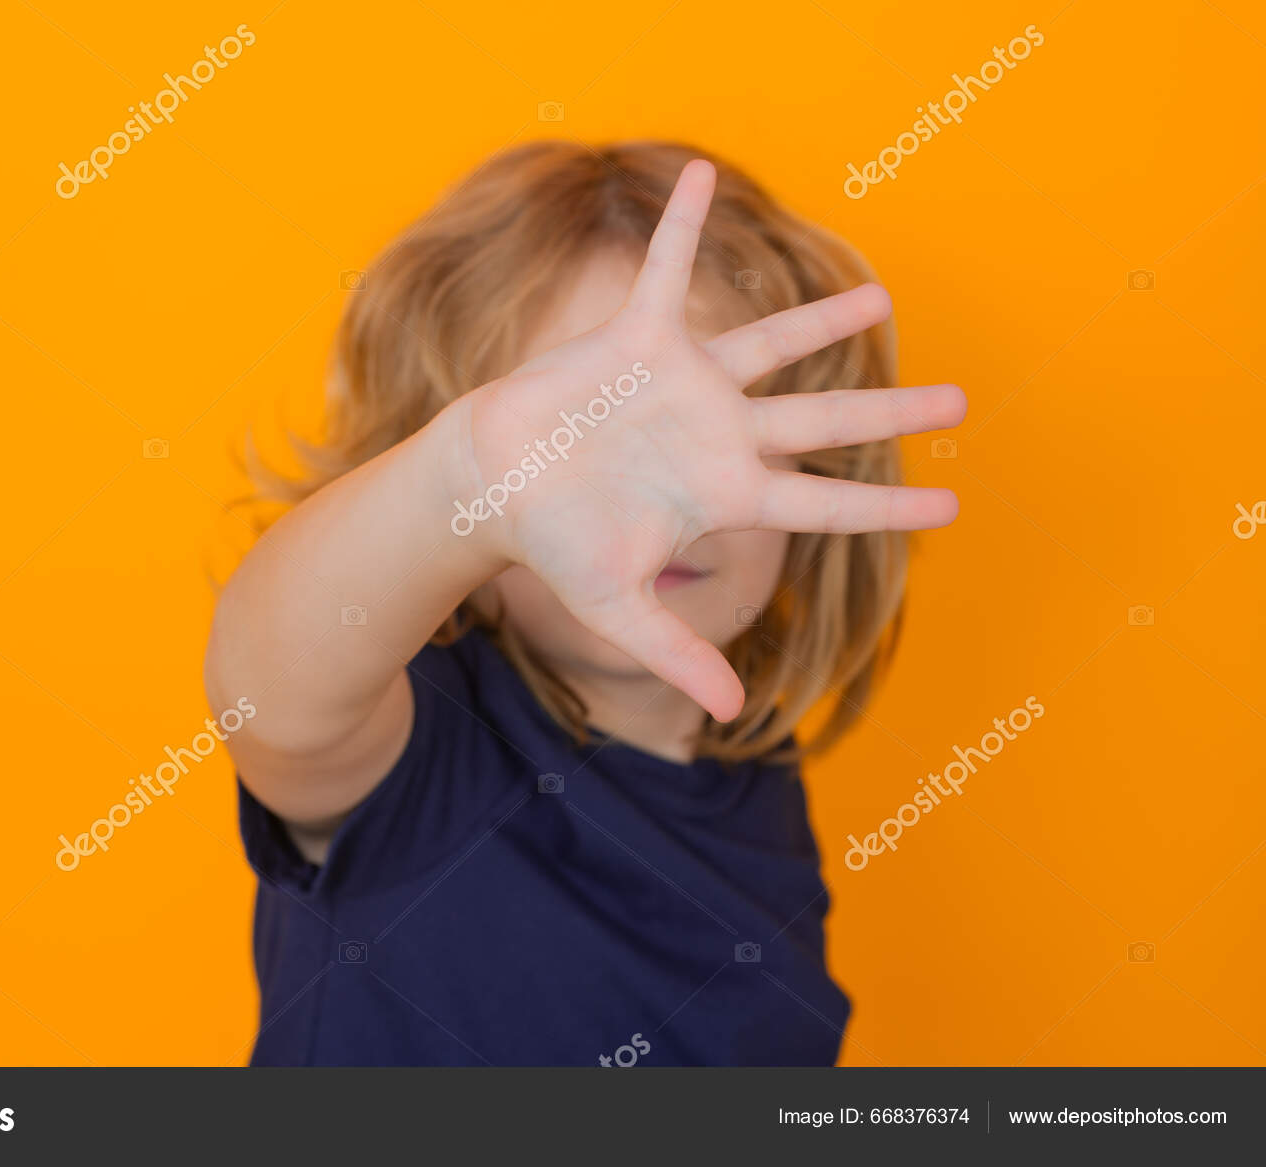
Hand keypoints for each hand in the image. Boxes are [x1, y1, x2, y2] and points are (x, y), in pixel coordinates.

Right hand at [450, 159, 964, 721]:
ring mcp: (685, 385)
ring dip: (826, 321)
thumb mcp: (616, 607)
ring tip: (883, 298)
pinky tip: (697, 175)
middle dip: (892, 413)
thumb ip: (673, 654)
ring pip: (773, 343)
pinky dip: (679, 225)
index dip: (888, 506)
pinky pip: (664, 271)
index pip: (824, 504)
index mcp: (726, 495)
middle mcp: (721, 434)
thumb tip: (733, 711)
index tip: (952, 507)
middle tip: (961, 403)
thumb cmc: (557, 545)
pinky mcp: (635, 341)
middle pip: (826, 421)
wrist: (493, 489)